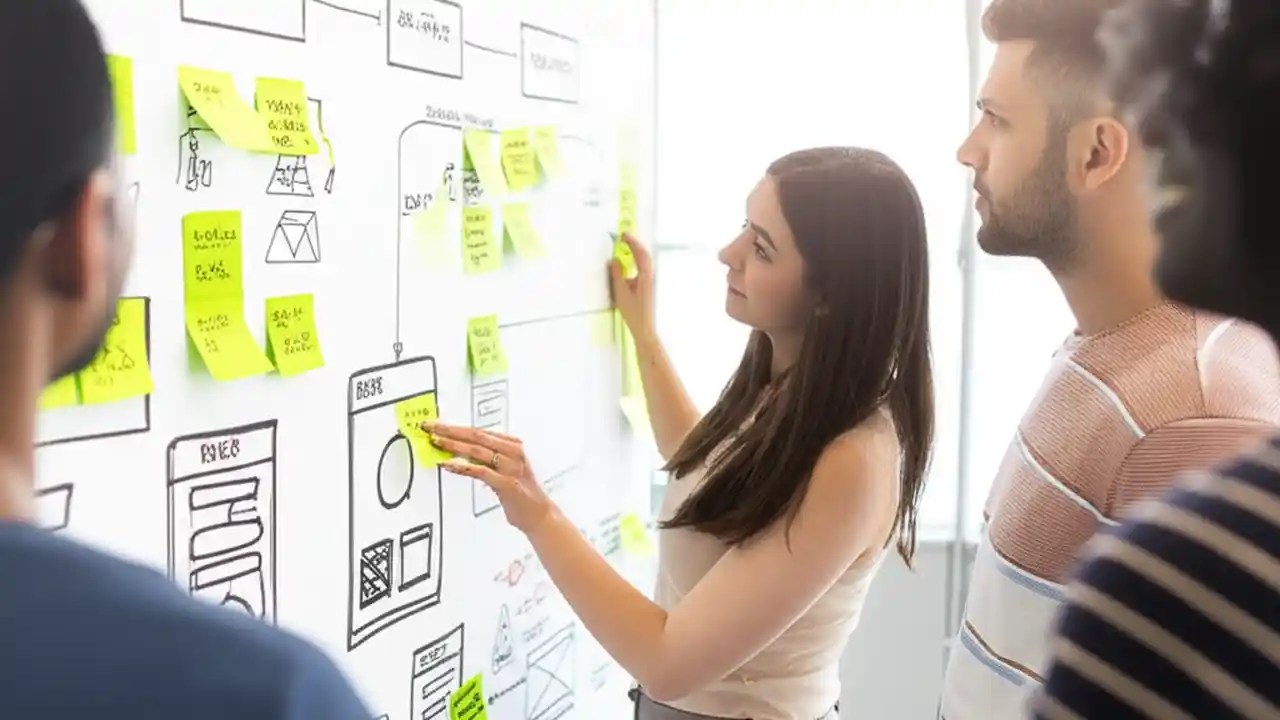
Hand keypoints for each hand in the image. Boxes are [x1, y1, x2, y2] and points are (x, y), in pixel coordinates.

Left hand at [425, 422, 553, 534]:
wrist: (539, 515)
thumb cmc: (520, 492)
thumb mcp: (504, 469)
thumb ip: (486, 459)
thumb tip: (456, 451)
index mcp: (512, 445)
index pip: (479, 430)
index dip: (455, 426)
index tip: (436, 424)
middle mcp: (513, 452)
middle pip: (476, 435)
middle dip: (450, 430)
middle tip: (430, 427)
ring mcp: (511, 467)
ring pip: (478, 450)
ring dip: (453, 445)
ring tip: (436, 442)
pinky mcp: (507, 484)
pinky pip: (481, 471)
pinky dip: (463, 467)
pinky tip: (448, 464)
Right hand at [610, 234, 655, 342]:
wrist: (643, 327)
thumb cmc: (632, 312)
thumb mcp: (621, 292)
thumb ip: (617, 274)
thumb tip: (615, 260)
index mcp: (645, 275)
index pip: (640, 254)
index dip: (632, 242)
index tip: (623, 235)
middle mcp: (650, 276)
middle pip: (644, 256)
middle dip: (635, 245)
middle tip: (624, 238)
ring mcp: (649, 281)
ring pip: (644, 262)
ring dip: (636, 253)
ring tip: (626, 247)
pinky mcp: (647, 287)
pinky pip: (642, 269)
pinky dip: (635, 262)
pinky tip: (628, 265)